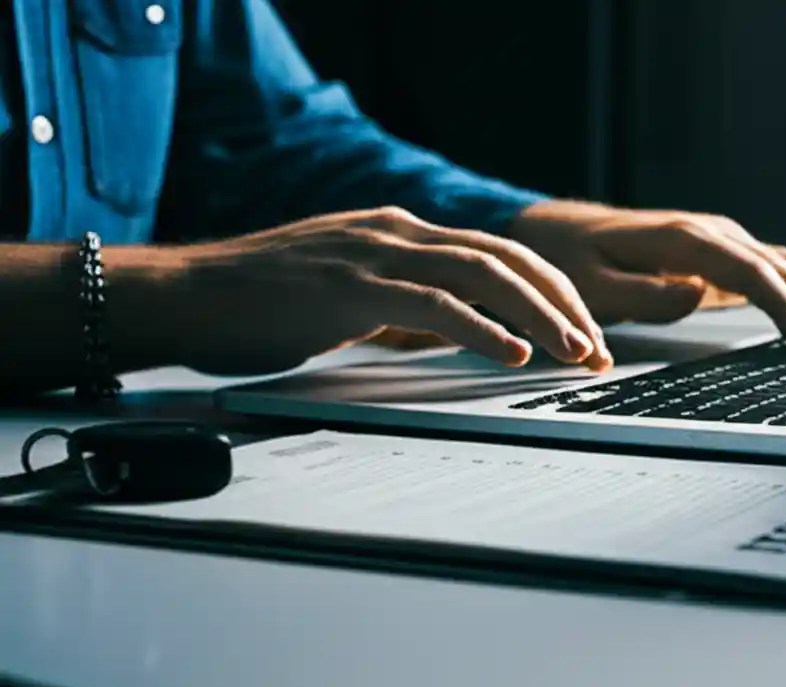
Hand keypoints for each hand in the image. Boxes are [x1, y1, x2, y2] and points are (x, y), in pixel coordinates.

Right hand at [156, 207, 610, 374]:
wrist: (185, 295)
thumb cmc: (261, 303)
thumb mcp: (349, 293)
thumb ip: (402, 300)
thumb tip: (454, 329)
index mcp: (399, 232)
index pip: (497, 254)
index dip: (549, 292)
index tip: (582, 332)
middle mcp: (395, 231)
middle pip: (505, 257)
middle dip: (561, 302)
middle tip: (596, 347)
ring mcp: (373, 253)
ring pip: (481, 274)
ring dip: (538, 315)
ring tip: (573, 351)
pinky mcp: (349, 285)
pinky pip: (433, 303)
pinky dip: (482, 329)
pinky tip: (513, 353)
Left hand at [509, 201, 785, 355]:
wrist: (565, 232)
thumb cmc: (574, 259)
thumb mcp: (590, 282)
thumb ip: (639, 293)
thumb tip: (695, 296)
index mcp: (685, 238)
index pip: (750, 272)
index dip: (784, 307)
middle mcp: (716, 234)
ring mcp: (728, 244)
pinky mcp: (731, 260)